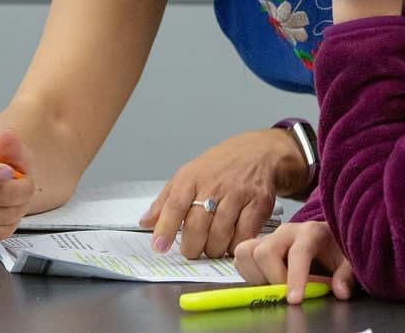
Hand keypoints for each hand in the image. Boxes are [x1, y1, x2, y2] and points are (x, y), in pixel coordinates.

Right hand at [0, 128, 35, 239]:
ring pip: (3, 216)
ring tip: (16, 196)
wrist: (0, 182)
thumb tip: (8, 136)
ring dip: (19, 207)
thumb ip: (10, 145)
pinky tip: (6, 211)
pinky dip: (11, 223)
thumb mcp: (10, 150)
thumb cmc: (2, 163)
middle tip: (25, 182)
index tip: (9, 171)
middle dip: (22, 190)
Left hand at [139, 129, 303, 259]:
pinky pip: (244, 234)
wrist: (258, 152)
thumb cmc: (219, 167)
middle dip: (191, 247)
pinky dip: (235, 246)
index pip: (174, 205)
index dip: (165, 228)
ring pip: (220, 234)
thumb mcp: (187, 175)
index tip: (158, 247)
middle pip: (197, 225)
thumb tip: (145, 223)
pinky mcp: (259, 203)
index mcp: (191, 178)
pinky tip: (230, 245)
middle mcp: (214, 185)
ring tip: (210, 249)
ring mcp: (238, 194)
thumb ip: (165, 201)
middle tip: (190, 251)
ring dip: (213, 249)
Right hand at [234, 221, 354, 303]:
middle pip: (264, 252)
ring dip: (258, 276)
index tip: (294, 300)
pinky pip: (240, 258)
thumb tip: (340, 292)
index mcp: (309, 232)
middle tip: (287, 294)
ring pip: (246, 253)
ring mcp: (268, 237)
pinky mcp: (255, 244)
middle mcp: (285, 232)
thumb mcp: (348, 261)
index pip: (297, 253)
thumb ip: (345, 276)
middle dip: (273, 279)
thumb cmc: (335, 249)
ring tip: (276, 285)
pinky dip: (249, 273)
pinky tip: (266, 280)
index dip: (295, 278)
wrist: (326, 239)